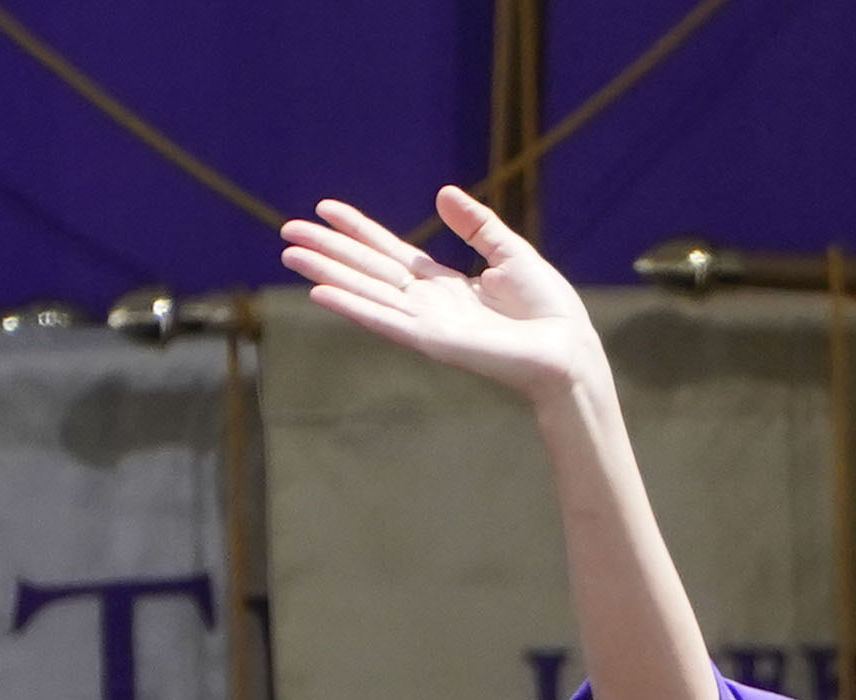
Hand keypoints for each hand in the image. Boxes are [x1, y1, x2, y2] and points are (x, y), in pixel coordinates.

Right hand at [279, 189, 606, 405]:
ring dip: (327, 274)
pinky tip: (320, 292)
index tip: (324, 209)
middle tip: (287, 232)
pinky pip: (384, 320)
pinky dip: (352, 306)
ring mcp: (426, 325)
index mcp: (445, 285)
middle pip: (368, 271)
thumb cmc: (548, 311)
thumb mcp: (510, 253)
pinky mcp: (432, 342)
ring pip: (367, 293)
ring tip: (291, 255)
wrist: (568, 350)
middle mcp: (428, 304)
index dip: (358, 230)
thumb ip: (476, 226)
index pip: (390, 253)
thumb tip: (442, 194)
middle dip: (329, 251)